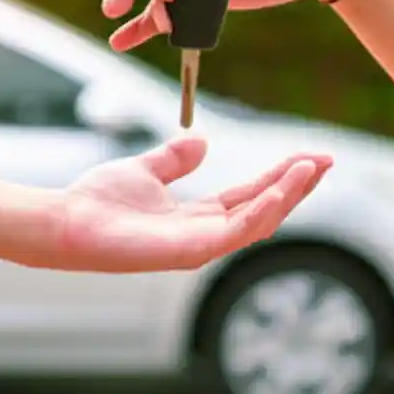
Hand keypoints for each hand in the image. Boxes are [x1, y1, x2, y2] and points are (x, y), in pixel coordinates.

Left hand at [53, 135, 331, 271]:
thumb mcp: (145, 169)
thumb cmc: (99, 201)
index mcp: (197, 216)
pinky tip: (278, 190)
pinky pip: (235, 232)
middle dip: (296, 186)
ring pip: (258, 222)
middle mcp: (204, 234)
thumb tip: (201, 141)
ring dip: (287, 195)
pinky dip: (260, 210)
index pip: (250, 195)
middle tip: (326, 161)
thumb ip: (174, 158)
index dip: (281, 176)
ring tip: (309, 168)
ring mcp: (200, 246)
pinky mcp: (189, 252)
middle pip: (264, 209)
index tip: (309, 155)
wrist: (67, 219)